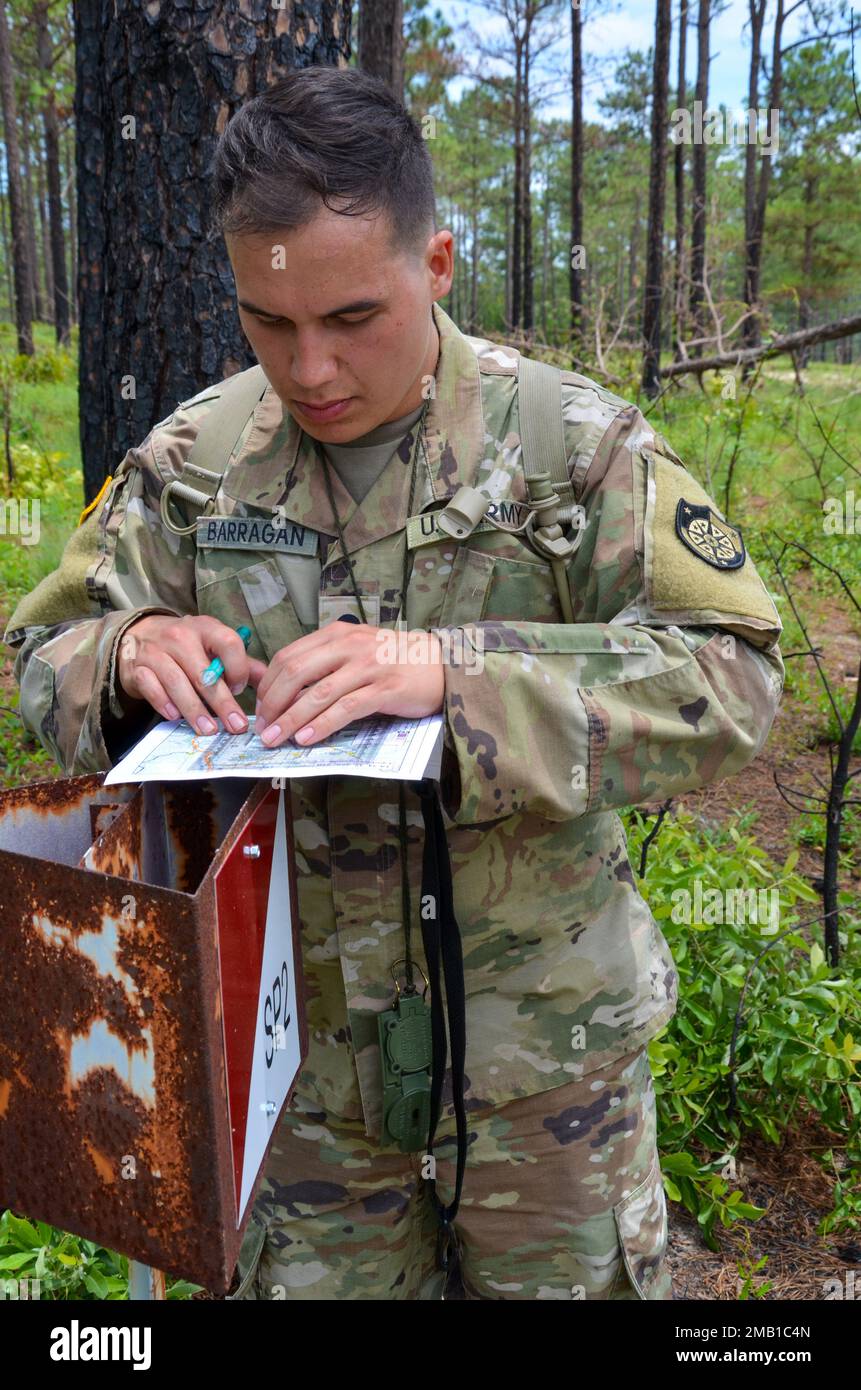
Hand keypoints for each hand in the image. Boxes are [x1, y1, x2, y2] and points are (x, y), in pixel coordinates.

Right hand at [117, 614, 267, 735]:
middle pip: (204, 672)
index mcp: (206, 628)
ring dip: (194, 709)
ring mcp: (156, 651)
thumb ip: (242, 665)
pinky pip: (150, 686)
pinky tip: (175, 717)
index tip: (240, 689)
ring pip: (177, 682)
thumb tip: (272, 684)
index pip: (228, 643)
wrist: (142, 635)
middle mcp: (181, 636)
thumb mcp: (214, 647)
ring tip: (208, 729)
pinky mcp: (137, 667)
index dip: (238, 669)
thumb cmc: (187, 646)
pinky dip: (163, 703)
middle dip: (222, 702)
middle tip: (235, 725)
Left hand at [254, 622, 444, 747]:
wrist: (442, 664)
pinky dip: (322, 725)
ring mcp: (368, 667)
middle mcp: (350, 646)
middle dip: (272, 703)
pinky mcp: (385, 689)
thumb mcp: (358, 649)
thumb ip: (327, 662)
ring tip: (275, 738)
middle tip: (262, 727)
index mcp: (338, 634)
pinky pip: (346, 709)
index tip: (260, 707)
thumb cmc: (396, 660)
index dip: (268, 684)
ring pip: (318, 693)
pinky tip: (306, 738)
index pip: (289, 655)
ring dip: (290, 719)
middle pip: (296, 672)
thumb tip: (289, 691)